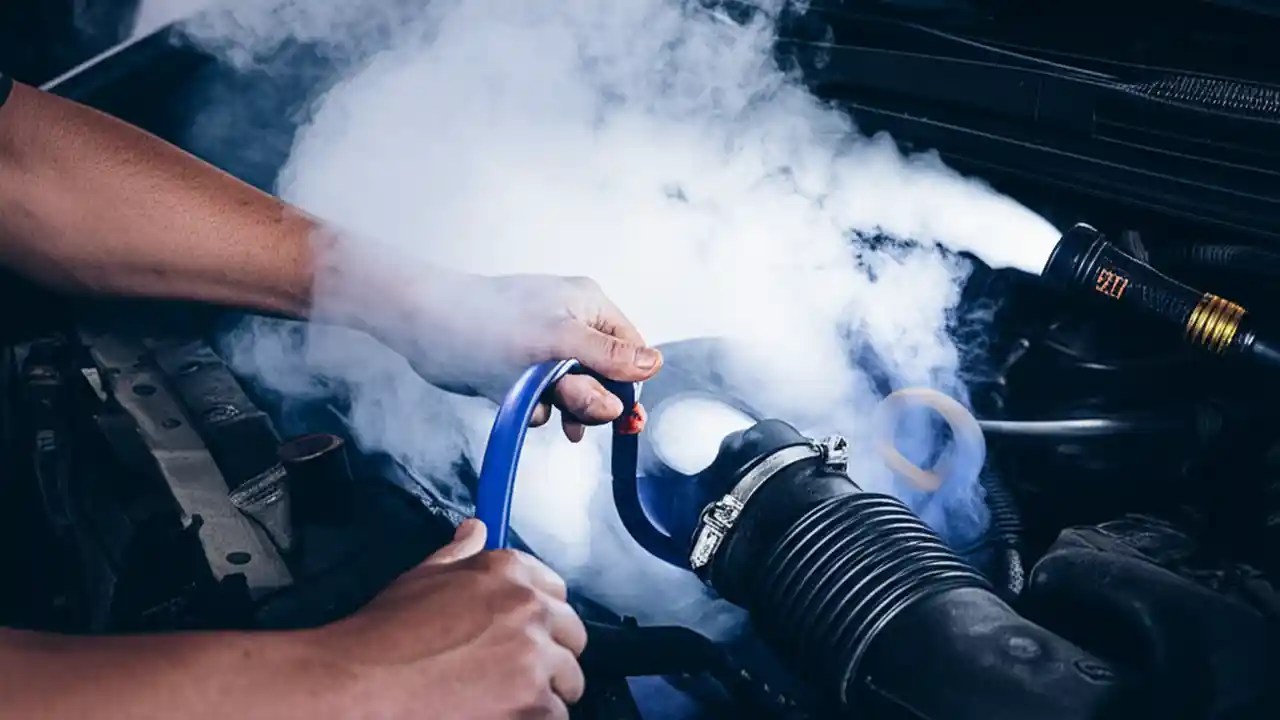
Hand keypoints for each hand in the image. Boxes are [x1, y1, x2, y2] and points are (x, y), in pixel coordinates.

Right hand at [307, 520, 587, 718]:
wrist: (360, 683)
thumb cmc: (384, 633)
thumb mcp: (420, 579)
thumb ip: (459, 556)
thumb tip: (476, 529)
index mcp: (507, 572)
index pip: (556, 590)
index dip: (541, 614)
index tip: (526, 632)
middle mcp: (530, 608)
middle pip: (572, 635)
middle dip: (551, 655)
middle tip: (516, 674)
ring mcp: (535, 659)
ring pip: (566, 681)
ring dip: (543, 692)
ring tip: (503, 700)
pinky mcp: (533, 706)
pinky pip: (554, 716)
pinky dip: (532, 719)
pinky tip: (500, 715)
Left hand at [350, 266, 663, 440]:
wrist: (423, 327)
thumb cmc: (485, 322)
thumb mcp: (556, 339)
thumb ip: (607, 355)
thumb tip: (654, 364)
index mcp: (588, 306)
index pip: (631, 352)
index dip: (628, 386)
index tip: (621, 416)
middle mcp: (571, 326)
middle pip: (606, 378)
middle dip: (592, 400)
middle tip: (573, 409)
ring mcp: (545, 349)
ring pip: (576, 393)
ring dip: (566, 409)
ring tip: (551, 412)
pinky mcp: (521, 370)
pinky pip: (546, 399)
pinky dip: (540, 409)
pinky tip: (527, 409)